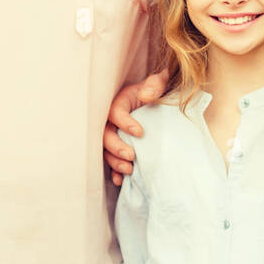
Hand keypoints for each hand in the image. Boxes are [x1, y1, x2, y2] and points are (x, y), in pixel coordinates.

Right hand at [103, 70, 168, 186]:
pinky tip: (120, 180)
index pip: (115, 112)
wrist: (158, 101)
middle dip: (116, 147)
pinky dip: (113, 171)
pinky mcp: (116, 146)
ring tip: (129, 169)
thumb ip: (155, 85)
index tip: (140, 133)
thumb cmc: (157, 91)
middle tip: (132, 156)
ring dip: (114, 161)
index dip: (124, 123)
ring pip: (105, 149)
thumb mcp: (158, 83)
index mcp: (120, 101)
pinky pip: (110, 159)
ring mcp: (113, 133)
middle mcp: (112, 118)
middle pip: (105, 133)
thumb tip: (146, 95)